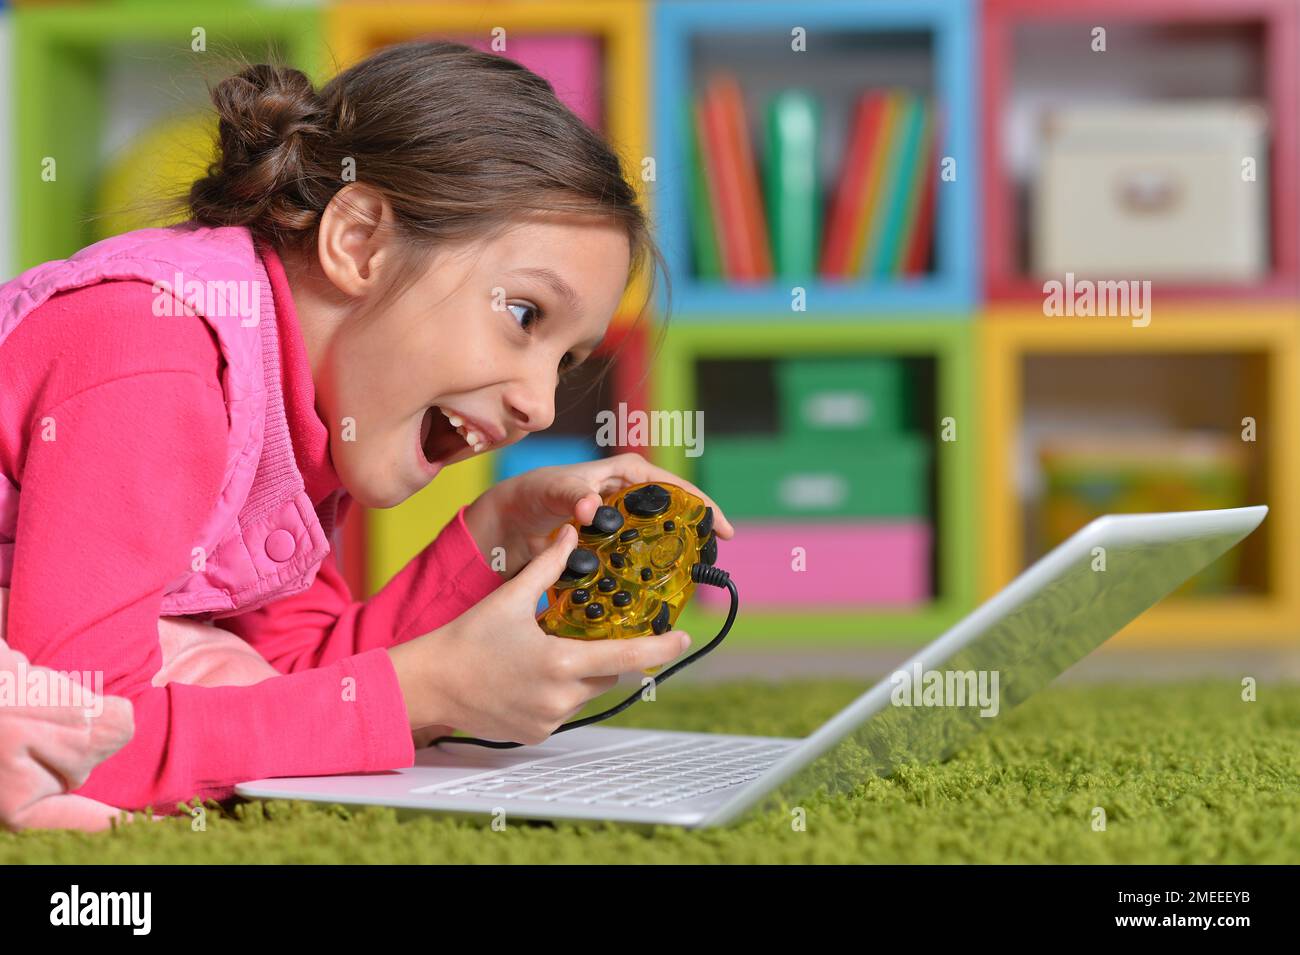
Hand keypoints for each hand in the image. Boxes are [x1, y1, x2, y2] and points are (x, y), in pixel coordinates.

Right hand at [387, 524, 691, 744]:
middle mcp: (560, 697)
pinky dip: (556, 692)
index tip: (683, 639)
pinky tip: (527, 676)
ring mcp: (549, 720)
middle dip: (601, 653)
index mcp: (560, 663)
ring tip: (542, 653)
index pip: (626, 656)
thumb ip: (547, 567)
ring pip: (585, 692)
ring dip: (577, 673)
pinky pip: (562, 710)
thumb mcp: (510, 599)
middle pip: (605, 673)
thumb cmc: (466, 640)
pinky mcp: (536, 734)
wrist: (430, 684)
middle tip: (579, 634)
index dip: (659, 648)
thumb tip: (569, 534)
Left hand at [462, 452, 734, 579]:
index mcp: (626, 474)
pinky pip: (635, 559)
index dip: (702, 506)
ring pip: (656, 539)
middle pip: (673, 514)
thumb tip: (592, 506)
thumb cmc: (531, 494)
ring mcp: (621, 523)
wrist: (506, 521)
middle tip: (710, 562)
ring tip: (688, 581)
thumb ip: (571, 495)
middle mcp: (629, 496)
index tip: (722, 531)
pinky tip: (652, 593)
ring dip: (671, 558)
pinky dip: (644, 574)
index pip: (675, 487)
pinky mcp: (609, 545)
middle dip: (693, 535)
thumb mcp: (552, 490)